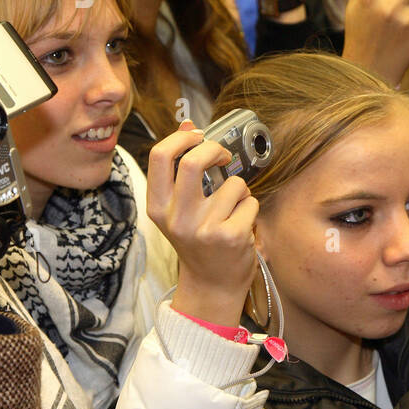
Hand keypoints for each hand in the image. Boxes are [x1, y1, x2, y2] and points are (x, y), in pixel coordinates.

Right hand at [146, 121, 259, 327]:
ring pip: (233, 183)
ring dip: (239, 190)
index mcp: (158, 207)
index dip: (183, 137)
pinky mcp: (231, 236)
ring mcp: (204, 228)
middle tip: (223, 156)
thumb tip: (187, 124)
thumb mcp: (179, 207)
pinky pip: (250, 201)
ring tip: (232, 209)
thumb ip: (181, 168)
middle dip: (215, 150)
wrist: (212, 284)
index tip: (198, 136)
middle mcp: (177, 218)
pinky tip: (241, 224)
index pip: (160, 156)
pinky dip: (250, 207)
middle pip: (194, 162)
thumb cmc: (198, 239)